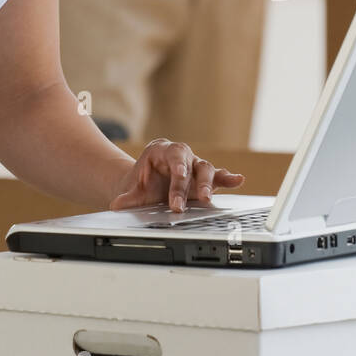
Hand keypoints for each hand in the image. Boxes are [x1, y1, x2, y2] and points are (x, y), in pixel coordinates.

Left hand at [109, 138, 244, 212]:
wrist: (144, 189)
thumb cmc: (140, 185)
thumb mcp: (131, 192)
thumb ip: (126, 198)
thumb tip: (117, 205)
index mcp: (161, 151)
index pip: (172, 154)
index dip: (178, 165)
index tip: (179, 175)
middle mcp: (180, 156)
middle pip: (191, 163)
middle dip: (191, 182)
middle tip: (189, 200)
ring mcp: (194, 167)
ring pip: (206, 169)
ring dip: (208, 184)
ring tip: (206, 198)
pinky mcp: (204, 180)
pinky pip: (218, 177)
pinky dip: (228, 179)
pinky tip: (237, 181)